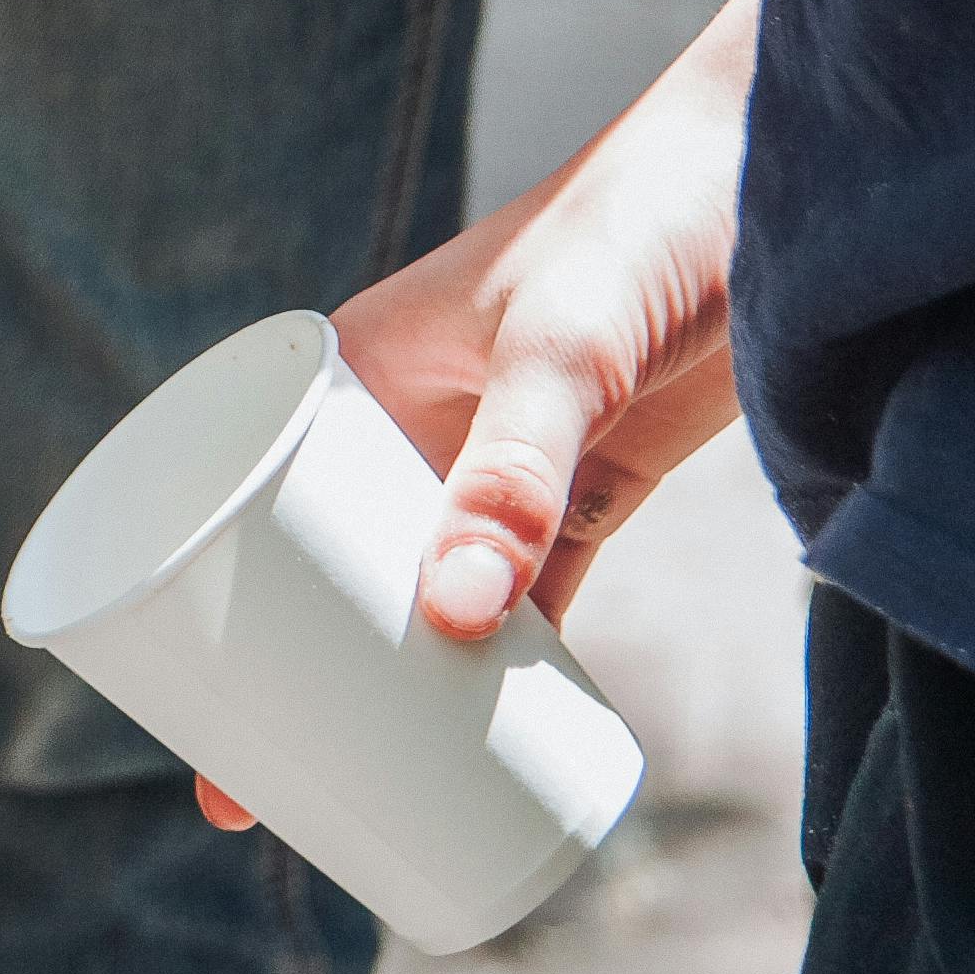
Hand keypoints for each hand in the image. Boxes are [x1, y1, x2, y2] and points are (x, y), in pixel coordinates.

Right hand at [190, 0, 757, 832]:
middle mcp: (415, 419)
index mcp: (361, 368)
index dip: (199, 596)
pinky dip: (498, 672)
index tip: (174, 701)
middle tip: (241, 791)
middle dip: (277, 672)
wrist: (800, 182)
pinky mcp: (589, 490)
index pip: (244, 489)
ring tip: (344, 791)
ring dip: (383, 686)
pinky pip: (523, 603)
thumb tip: (447, 620)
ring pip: (418, 597)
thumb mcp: (565, 346)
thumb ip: (514, 470)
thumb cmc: (652, 218)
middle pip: (320, 564)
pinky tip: (478, 744)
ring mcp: (502, 462)